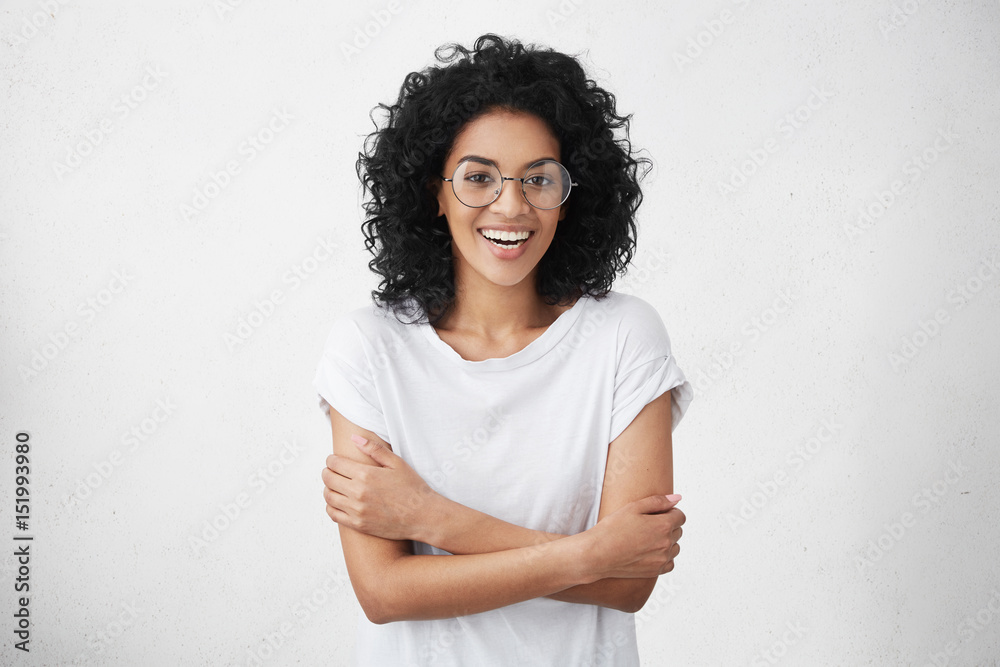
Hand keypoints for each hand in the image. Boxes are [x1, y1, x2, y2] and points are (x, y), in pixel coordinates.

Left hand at [321, 435, 440, 541]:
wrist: (423, 516)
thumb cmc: (412, 488)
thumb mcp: (396, 463)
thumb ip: (374, 449)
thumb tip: (354, 438)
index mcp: (366, 474)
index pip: (335, 464)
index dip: (331, 460)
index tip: (334, 460)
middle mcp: (358, 492)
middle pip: (328, 479)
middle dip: (328, 472)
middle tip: (332, 471)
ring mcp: (356, 510)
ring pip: (329, 497)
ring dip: (328, 489)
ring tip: (335, 485)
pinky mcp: (358, 524)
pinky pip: (334, 515)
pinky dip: (331, 506)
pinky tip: (337, 502)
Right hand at [583, 494, 684, 579]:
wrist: (598, 554)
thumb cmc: (612, 529)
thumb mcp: (633, 508)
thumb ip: (658, 502)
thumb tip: (677, 499)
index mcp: (663, 525)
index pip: (680, 516)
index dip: (669, 512)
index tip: (656, 514)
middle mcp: (666, 543)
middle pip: (678, 531)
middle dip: (668, 526)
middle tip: (647, 525)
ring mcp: (662, 559)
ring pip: (675, 547)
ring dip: (667, 542)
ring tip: (647, 539)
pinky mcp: (655, 571)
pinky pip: (670, 563)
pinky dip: (664, 557)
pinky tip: (649, 552)